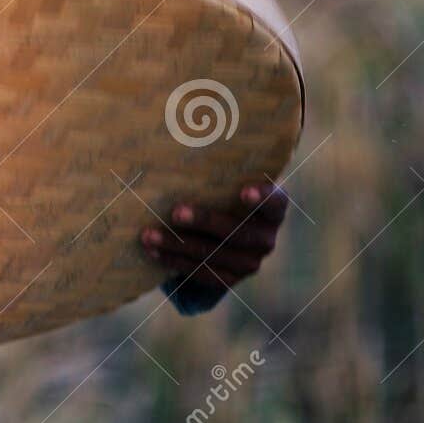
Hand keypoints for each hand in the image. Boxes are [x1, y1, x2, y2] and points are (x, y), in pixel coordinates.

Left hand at [140, 180, 287, 295]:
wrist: (219, 233)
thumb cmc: (219, 195)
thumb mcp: (224, 183)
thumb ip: (215, 173)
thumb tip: (179, 143)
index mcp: (272, 209)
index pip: (274, 202)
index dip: (262, 198)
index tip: (243, 191)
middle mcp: (267, 238)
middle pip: (238, 232)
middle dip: (204, 222)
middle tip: (175, 212)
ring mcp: (251, 262)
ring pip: (214, 255)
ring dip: (178, 245)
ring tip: (149, 235)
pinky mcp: (231, 279)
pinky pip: (203, 274)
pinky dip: (176, 262)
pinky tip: (154, 252)